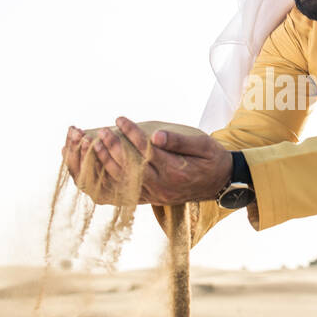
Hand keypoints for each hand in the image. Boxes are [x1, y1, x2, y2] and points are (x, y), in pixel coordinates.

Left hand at [62, 118, 231, 205]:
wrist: (221, 183)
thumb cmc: (212, 159)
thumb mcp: (203, 144)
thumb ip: (178, 141)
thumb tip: (155, 136)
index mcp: (176, 171)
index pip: (147, 151)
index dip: (132, 134)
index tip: (120, 119)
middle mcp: (163, 186)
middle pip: (131, 167)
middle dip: (113, 148)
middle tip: (101, 131)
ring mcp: (155, 194)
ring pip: (124, 180)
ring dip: (106, 163)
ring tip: (94, 145)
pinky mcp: (150, 197)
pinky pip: (125, 189)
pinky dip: (110, 177)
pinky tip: (98, 164)